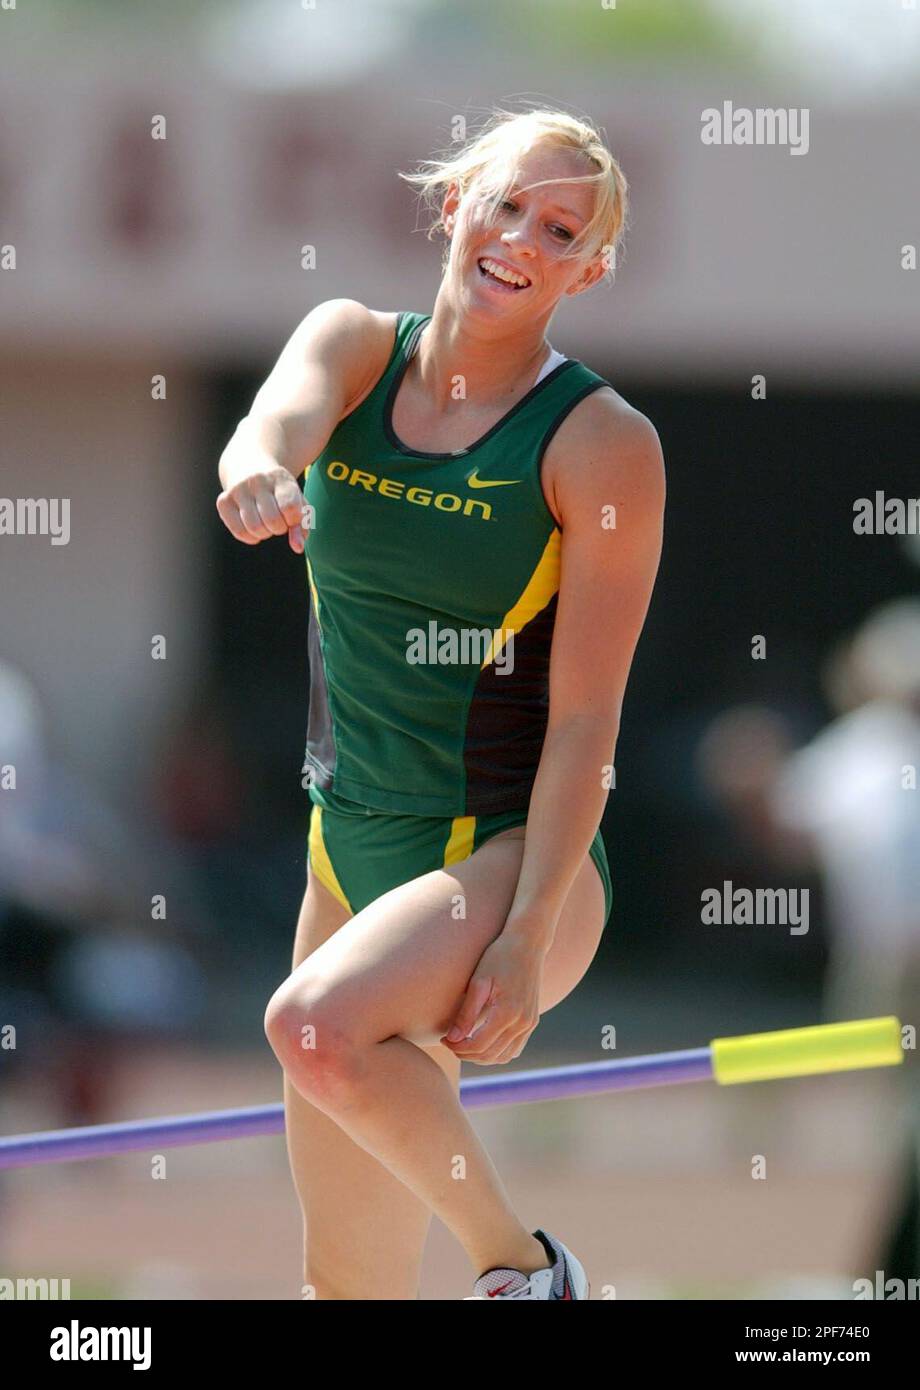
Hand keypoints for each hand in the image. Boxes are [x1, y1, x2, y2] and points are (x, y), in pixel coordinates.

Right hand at [216, 464, 307, 553]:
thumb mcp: (297, 503)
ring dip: (264, 534)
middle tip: (278, 521)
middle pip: (272, 520)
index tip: (291, 515)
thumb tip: (297, 548)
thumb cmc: (280, 492)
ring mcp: (238, 489)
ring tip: (266, 524)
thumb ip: (301, 526)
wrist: (250, 468)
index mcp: (279, 478)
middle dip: (279, 528)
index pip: (290, 508)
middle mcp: (257, 480)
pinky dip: (250, 537)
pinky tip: (254, 530)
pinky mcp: (223, 501)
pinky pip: (239, 531)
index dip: (293, 520)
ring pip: (254, 528)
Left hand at [440, 930, 547, 1064]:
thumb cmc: (499, 957)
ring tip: (464, 1043)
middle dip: (466, 1053)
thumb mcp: (479, 982)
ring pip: (503, 1057)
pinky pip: (514, 1049)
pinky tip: (483, 1041)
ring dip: (481, 1056)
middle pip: (490, 1055)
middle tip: (450, 1042)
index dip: (457, 1047)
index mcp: (508, 1012)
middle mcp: (522, 1023)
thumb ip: (466, 1013)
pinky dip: (497, 1052)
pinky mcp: (532, 1022)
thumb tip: (452, 1039)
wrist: (528, 944)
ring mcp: (530, 1024)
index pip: (478, 1046)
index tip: (444, 1038)